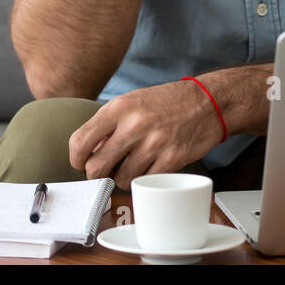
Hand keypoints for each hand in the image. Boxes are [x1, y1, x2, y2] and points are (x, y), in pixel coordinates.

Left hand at [69, 79, 225, 189]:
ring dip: (123, 176)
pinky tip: (151, 165)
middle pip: (96, 168)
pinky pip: (145, 182)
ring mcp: (154, 144)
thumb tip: (87, 153)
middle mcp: (134, 125)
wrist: (207, 102)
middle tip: (105, 170)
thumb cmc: (166, 102)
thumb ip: (108, 124)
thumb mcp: (132, 102)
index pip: (80, 142)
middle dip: (97, 174)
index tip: (81, 163)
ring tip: (134, 163)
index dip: (76, 159)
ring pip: (120, 179)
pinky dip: (145, 179)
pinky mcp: (171, 159)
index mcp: (119, 107)